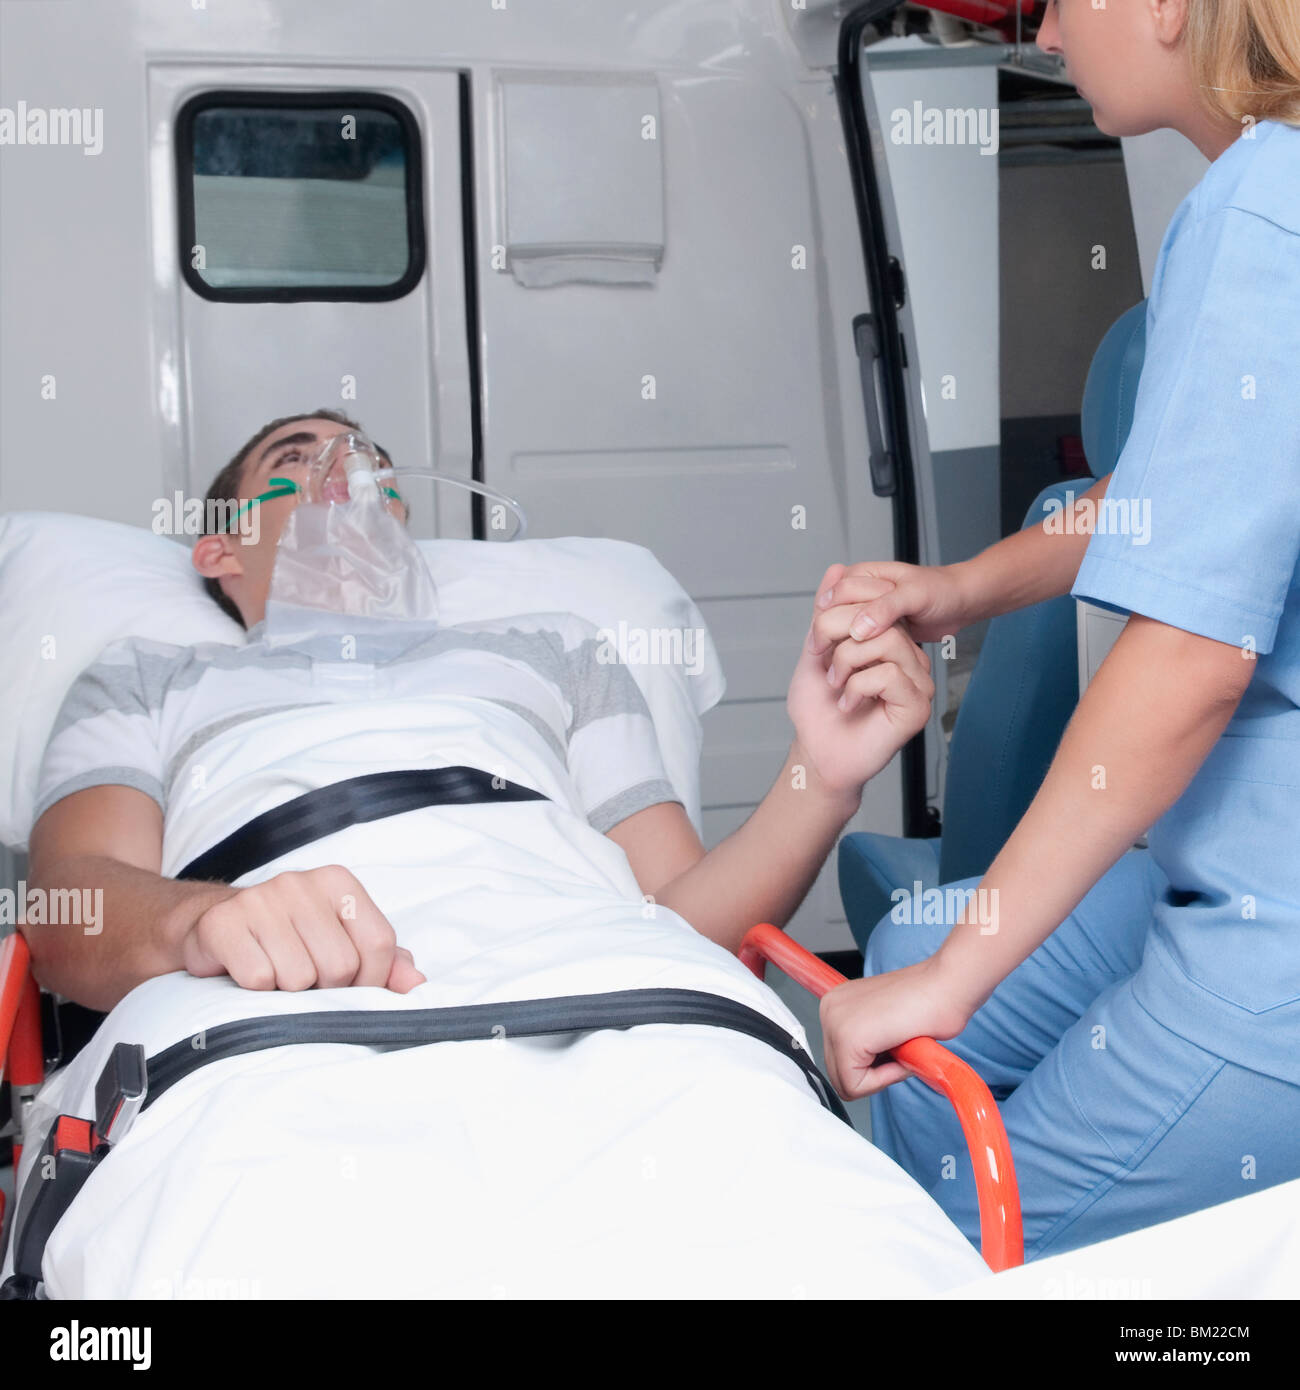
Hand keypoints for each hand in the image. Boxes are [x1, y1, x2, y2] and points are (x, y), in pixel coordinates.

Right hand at [180, 864, 425, 993]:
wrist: (215, 927)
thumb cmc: (290, 938)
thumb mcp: (343, 940)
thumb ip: (385, 960)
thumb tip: (416, 983)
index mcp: (338, 883)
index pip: (379, 943)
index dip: (371, 980)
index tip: (351, 987)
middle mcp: (300, 883)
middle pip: (340, 966)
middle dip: (325, 988)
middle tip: (304, 978)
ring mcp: (259, 899)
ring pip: (298, 978)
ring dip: (287, 991)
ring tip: (275, 971)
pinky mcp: (223, 924)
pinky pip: (258, 979)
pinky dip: (255, 990)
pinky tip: (248, 970)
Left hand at [787, 567, 934, 796]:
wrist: (818, 752)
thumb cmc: (818, 710)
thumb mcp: (815, 651)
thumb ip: (827, 612)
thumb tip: (836, 568)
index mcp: (888, 644)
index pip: (874, 605)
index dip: (837, 616)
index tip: (816, 645)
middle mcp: (908, 660)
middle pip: (882, 620)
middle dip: (838, 637)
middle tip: (825, 669)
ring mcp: (917, 683)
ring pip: (889, 642)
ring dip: (848, 663)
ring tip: (838, 687)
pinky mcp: (918, 706)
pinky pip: (891, 674)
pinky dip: (859, 687)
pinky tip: (850, 705)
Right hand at [808, 559, 972, 651]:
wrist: (961, 602)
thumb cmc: (942, 592)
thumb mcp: (915, 596)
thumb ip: (885, 609)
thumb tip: (857, 629)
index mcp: (865, 574)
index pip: (835, 595)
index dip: (826, 619)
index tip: (821, 645)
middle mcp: (863, 590)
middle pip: (832, 612)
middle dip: (826, 634)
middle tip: (822, 659)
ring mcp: (869, 609)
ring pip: (841, 627)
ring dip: (837, 645)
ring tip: (833, 667)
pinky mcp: (877, 626)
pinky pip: (856, 638)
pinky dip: (852, 651)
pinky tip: (850, 667)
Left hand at [820, 958, 970, 1099]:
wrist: (948, 985)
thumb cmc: (932, 1002)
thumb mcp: (887, 1025)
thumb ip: (871, 1044)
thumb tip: (867, 1070)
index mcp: (838, 1004)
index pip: (840, 1060)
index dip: (874, 1067)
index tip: (897, 1045)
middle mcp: (829, 1009)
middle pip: (838, 1073)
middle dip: (874, 1074)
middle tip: (901, 1051)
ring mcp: (834, 1022)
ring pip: (846, 1083)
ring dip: (880, 1076)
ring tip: (902, 1047)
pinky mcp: (847, 1038)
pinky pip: (855, 1085)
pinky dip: (884, 1078)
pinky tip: (901, 1051)